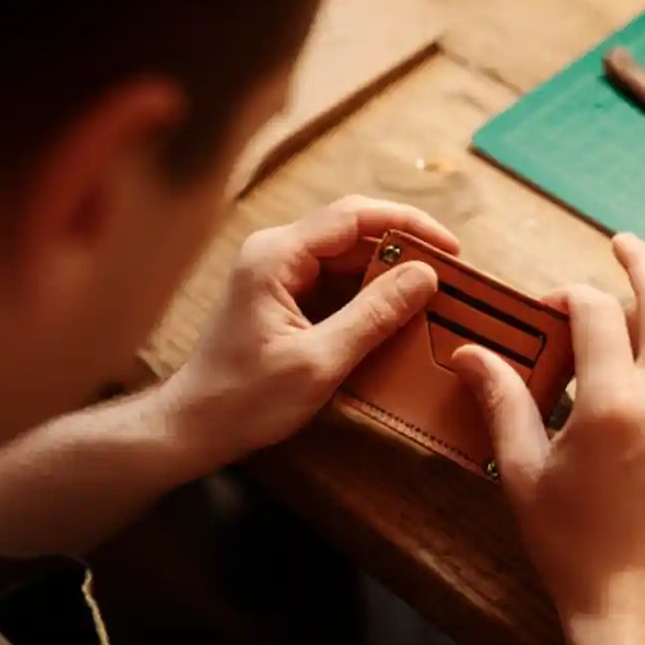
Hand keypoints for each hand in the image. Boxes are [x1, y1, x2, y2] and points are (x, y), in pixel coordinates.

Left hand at [160, 196, 457, 470]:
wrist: (192, 427)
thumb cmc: (244, 399)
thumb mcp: (319, 361)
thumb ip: (374, 315)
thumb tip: (425, 277)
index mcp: (276, 256)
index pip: (354, 216)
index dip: (408, 226)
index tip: (451, 248)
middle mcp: (275, 253)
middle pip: (353, 233)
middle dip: (403, 252)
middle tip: (449, 277)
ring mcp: (277, 273)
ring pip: (347, 259)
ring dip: (387, 276)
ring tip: (431, 297)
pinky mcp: (282, 296)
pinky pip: (334, 283)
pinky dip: (367, 296)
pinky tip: (396, 315)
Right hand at [451, 233, 644, 644]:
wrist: (640, 608)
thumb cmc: (578, 549)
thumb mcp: (524, 473)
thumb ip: (503, 402)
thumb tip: (471, 356)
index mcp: (614, 404)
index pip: (597, 311)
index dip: (568, 294)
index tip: (549, 307)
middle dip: (642, 259)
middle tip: (622, 244)